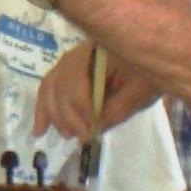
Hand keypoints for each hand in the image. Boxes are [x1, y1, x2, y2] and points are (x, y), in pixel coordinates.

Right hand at [34, 43, 162, 138]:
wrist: (151, 56)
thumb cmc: (148, 75)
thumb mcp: (140, 93)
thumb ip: (117, 110)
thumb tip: (93, 129)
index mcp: (98, 54)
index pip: (78, 83)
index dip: (82, 111)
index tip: (91, 132)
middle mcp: (78, 53)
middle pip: (60, 86)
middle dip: (68, 117)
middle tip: (82, 137)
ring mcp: (70, 60)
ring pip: (50, 88)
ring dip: (53, 115)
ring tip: (67, 135)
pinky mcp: (67, 70)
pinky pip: (49, 88)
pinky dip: (43, 109)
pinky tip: (39, 129)